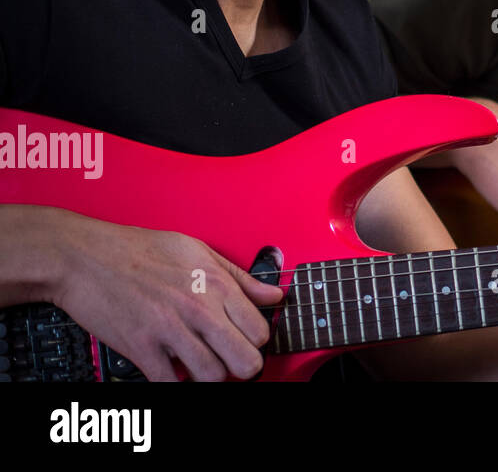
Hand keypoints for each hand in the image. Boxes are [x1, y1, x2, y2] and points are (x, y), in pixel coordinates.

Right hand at [46, 210, 282, 380]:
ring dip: (210, 376)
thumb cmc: (140, 249)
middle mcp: (199, 309)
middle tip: (231, 362)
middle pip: (244, 362)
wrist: (87, 256)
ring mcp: (170, 331)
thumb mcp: (200, 251)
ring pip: (212, 377)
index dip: (256, 341)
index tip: (245, 340)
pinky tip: (173, 370)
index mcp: (217, 285)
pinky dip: (175, 383)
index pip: (260, 331)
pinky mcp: (141, 348)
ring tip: (202, 365)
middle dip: (243, 367)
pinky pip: (170, 384)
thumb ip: (241, 277)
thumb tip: (274, 294)